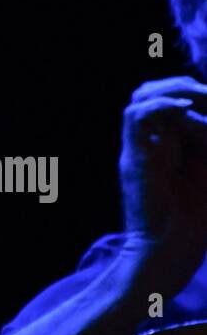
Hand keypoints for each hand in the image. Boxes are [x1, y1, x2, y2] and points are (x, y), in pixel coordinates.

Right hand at [118, 77, 206, 293]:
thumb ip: (206, 140)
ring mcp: (139, 150)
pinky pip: (137, 116)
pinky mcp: (134, 158)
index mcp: (166, 148)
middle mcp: (148, 145)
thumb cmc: (195, 218)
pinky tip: (186, 106)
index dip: (195, 94)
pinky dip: (162, 103)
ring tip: (197, 96)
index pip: (171, 103)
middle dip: (183, 85)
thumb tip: (206, 113)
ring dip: (172, 89)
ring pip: (142, 97)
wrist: (172, 248)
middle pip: (152, 93)